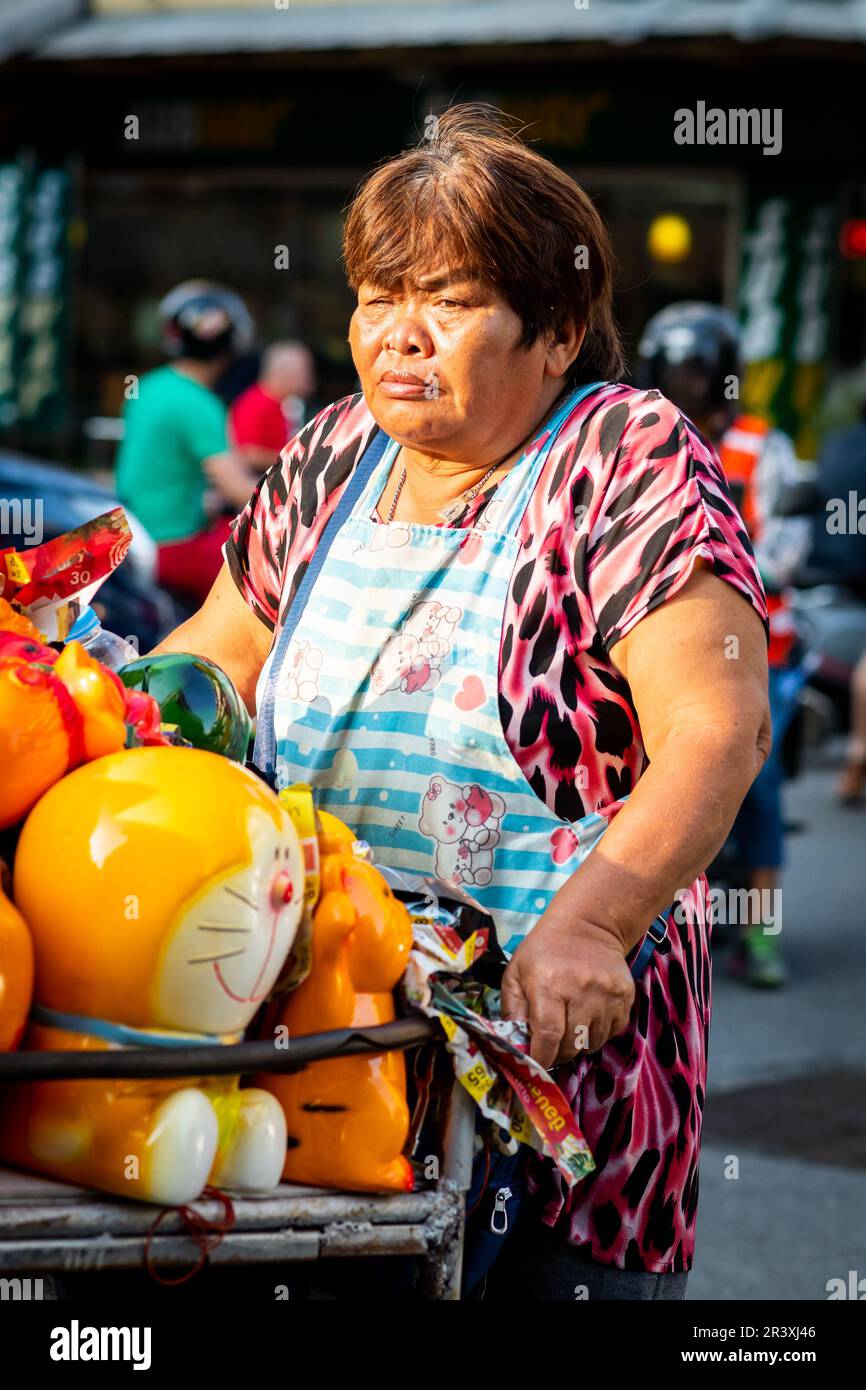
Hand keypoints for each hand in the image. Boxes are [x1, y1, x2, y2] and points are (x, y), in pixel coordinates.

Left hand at [500, 914, 635, 1068]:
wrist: (588, 925)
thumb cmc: (545, 950)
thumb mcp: (516, 972)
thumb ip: (512, 1008)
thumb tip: (514, 1042)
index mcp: (549, 985)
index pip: (548, 1036)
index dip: (542, 1056)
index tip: (536, 1063)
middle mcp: (582, 991)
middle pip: (571, 1045)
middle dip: (558, 1053)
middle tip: (550, 1044)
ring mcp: (607, 995)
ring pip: (592, 1043)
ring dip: (578, 1043)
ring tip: (569, 1024)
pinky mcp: (625, 997)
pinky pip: (611, 1032)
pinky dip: (597, 1032)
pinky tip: (587, 1016)